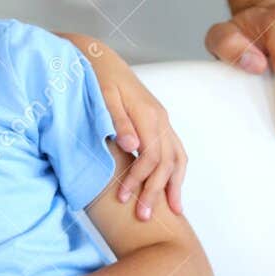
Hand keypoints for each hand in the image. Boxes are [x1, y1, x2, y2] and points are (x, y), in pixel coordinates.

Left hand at [63, 37, 186, 218]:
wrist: (100, 59)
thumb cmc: (97, 78)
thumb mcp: (102, 97)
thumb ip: (117, 122)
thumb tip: (131, 147)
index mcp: (147, 113)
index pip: (151, 155)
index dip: (139, 179)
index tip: (124, 198)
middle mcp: (160, 118)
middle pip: (167, 162)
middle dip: (156, 191)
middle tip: (142, 216)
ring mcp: (163, 121)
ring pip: (177, 158)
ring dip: (173, 186)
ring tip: (172, 213)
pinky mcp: (160, 123)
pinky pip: (176, 151)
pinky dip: (177, 173)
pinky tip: (173, 190)